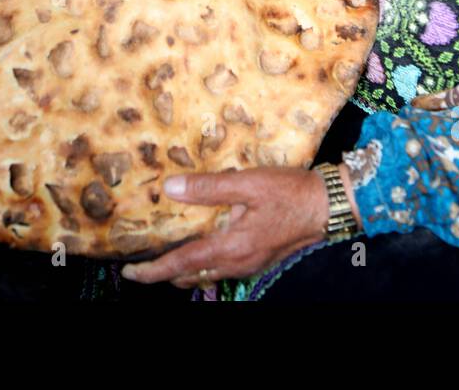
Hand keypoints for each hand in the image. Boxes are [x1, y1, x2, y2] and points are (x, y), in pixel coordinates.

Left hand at [121, 167, 329, 288]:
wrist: (328, 206)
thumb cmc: (290, 192)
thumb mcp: (248, 182)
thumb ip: (208, 187)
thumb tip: (170, 188)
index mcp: (232, 247)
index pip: (183, 265)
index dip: (154, 271)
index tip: (130, 273)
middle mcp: (238, 262)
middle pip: (191, 276)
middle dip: (165, 273)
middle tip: (143, 262)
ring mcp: (250, 264)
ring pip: (207, 275)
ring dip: (185, 270)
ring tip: (167, 255)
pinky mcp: (259, 259)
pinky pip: (222, 269)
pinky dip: (204, 264)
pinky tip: (202, 246)